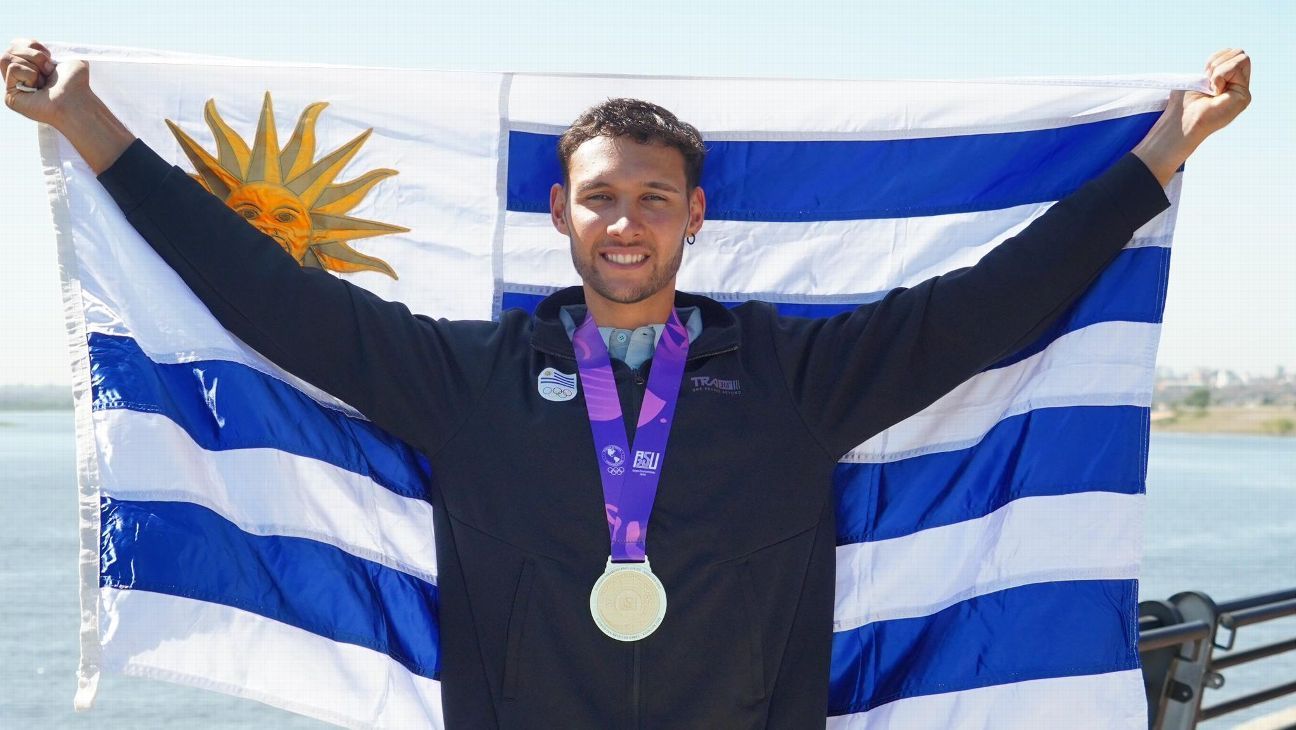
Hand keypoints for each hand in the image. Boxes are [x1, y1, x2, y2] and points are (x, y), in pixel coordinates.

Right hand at [3, 39, 92, 126]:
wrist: (77, 100)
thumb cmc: (75, 82)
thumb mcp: (65, 56)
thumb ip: (48, 47)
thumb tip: (32, 45)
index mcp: (29, 66)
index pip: (16, 43)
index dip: (33, 45)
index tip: (50, 57)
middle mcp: (19, 77)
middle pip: (11, 48)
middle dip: (35, 55)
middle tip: (49, 71)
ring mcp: (13, 87)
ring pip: (7, 58)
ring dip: (33, 65)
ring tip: (45, 81)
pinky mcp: (10, 97)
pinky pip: (13, 69)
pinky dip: (30, 75)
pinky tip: (38, 89)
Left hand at [1132, 49, 1251, 186]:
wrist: (1182, 120)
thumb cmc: (1184, 103)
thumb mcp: (1201, 77)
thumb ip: (1216, 65)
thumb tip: (1229, 51)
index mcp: (1227, 81)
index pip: (1231, 53)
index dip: (1214, 59)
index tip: (1204, 76)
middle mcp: (1238, 86)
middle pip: (1239, 53)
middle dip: (1218, 63)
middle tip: (1208, 84)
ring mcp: (1243, 92)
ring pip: (1241, 57)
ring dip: (1219, 70)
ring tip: (1211, 90)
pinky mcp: (1245, 97)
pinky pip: (1237, 67)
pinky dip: (1220, 76)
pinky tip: (1215, 93)